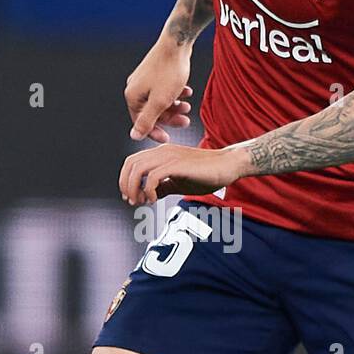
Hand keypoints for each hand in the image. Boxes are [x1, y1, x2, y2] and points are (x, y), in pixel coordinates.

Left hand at [119, 144, 250, 205]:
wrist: (227, 166)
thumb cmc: (206, 173)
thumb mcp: (178, 182)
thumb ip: (163, 187)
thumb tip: (148, 195)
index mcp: (160, 154)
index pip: (132, 162)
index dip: (126, 180)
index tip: (131, 198)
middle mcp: (161, 152)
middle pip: (130, 164)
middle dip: (126, 185)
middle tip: (134, 201)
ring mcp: (169, 157)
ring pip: (138, 169)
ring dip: (135, 188)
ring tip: (143, 201)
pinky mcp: (177, 164)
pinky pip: (153, 176)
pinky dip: (149, 190)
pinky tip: (155, 199)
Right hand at [124, 40, 192, 142]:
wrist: (177, 43)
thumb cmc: (169, 72)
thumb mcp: (160, 102)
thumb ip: (147, 121)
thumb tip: (134, 137)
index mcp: (132, 96)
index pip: (141, 123)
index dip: (155, 132)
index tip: (169, 138)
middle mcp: (135, 88)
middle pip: (151, 112)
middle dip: (169, 118)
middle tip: (186, 121)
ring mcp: (145, 80)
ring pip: (159, 101)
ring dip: (174, 106)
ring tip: (188, 106)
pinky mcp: (155, 73)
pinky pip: (164, 89)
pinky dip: (175, 94)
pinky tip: (187, 92)